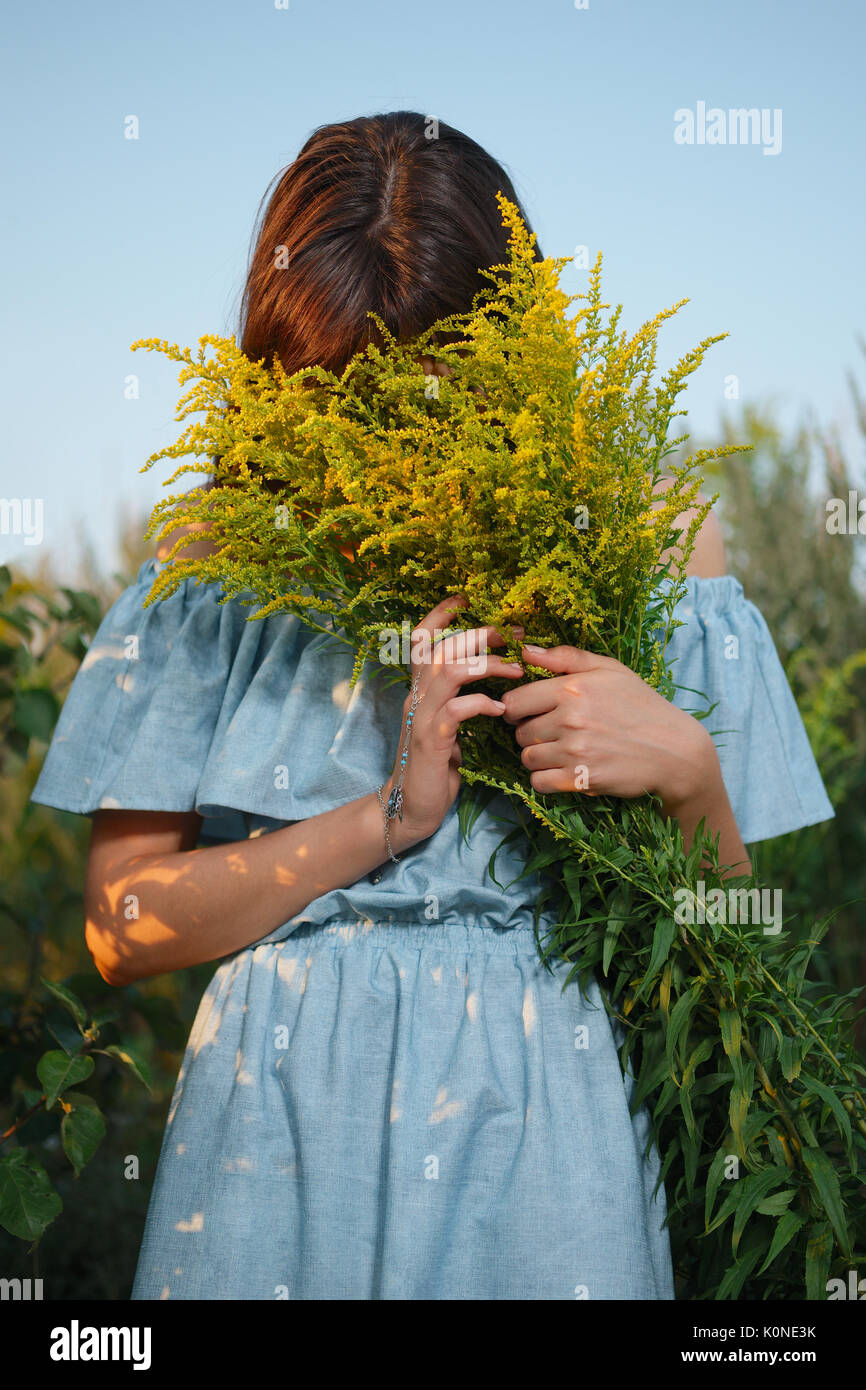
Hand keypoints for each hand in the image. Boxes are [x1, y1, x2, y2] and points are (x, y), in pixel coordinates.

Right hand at [384, 596, 524, 848]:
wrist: (412, 807)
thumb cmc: (437, 765)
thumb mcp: (449, 724)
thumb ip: (461, 697)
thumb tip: (494, 672)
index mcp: (421, 689)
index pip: (421, 640)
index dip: (440, 615)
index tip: (466, 598)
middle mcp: (416, 696)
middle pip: (442, 646)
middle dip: (480, 634)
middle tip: (514, 635)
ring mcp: (422, 716)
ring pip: (449, 670)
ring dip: (486, 664)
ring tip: (515, 669)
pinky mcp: (431, 740)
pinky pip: (456, 710)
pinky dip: (482, 704)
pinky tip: (501, 710)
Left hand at [500, 643, 717, 806]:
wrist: (674, 750)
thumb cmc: (641, 705)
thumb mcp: (610, 670)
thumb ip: (566, 657)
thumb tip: (526, 650)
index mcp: (572, 688)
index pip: (514, 702)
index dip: (516, 709)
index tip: (529, 713)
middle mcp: (570, 719)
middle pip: (520, 732)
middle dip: (530, 733)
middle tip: (552, 733)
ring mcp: (575, 751)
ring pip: (528, 758)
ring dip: (538, 757)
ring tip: (560, 751)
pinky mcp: (581, 779)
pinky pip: (539, 782)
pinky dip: (546, 779)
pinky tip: (563, 770)